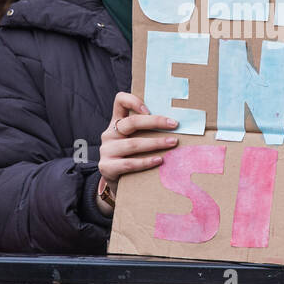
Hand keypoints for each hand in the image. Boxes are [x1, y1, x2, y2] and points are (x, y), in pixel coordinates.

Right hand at [96, 91, 177, 213]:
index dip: (133, 101)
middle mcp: (110, 133)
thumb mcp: (135, 139)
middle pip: (131, 122)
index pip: (120, 101)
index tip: (150, 109)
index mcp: (117, 122)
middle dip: (155, 122)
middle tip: (174, 124)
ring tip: (173, 143)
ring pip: (133, 144)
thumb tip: (177, 123)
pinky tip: (159, 160)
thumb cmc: (132, 157)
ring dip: (156, 143)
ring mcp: (106, 150)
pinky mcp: (107, 167)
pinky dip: (146, 162)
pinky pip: (129, 163)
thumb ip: (147, 130)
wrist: (117, 183)